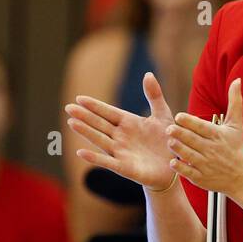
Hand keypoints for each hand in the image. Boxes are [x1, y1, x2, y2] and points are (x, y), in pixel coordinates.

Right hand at [65, 72, 177, 189]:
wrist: (174, 166)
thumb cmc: (167, 141)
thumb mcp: (163, 116)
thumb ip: (154, 96)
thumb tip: (148, 74)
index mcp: (128, 123)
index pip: (108, 112)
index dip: (94, 106)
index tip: (79, 98)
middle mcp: (121, 137)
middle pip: (99, 124)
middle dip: (84, 116)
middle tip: (68, 108)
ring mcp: (121, 152)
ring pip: (100, 140)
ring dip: (86, 132)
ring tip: (71, 123)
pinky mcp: (125, 168)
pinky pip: (108, 162)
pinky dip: (94, 158)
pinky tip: (80, 152)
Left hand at [166, 77, 242, 195]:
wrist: (242, 177)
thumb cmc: (236, 147)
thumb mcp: (236, 125)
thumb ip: (235, 102)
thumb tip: (237, 80)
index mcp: (218, 135)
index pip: (201, 127)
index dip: (189, 121)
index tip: (178, 117)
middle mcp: (212, 150)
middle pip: (192, 140)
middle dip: (179, 134)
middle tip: (168, 129)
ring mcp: (206, 164)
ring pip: (188, 155)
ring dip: (178, 148)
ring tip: (170, 142)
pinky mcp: (201, 178)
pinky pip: (188, 172)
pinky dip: (180, 167)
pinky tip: (172, 161)